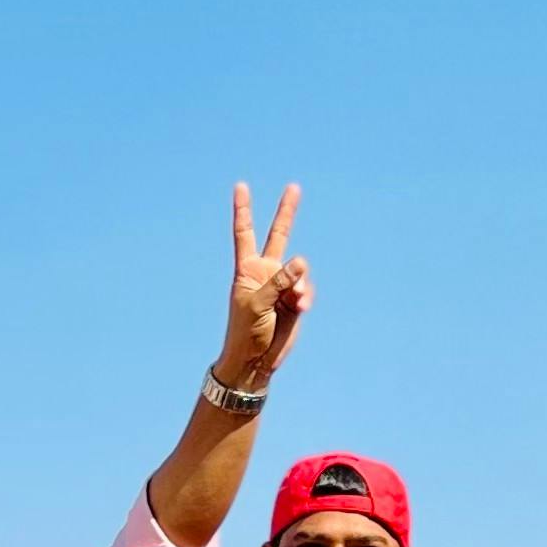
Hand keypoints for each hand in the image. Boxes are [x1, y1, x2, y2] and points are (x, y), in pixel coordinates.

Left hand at [215, 180, 312, 396]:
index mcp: (247, 269)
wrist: (255, 360)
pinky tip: (302, 307)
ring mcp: (282, 284)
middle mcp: (265, 271)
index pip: (245, 233)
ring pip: (300, 270)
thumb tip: (301, 261)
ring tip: (296, 303)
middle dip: (286, 212)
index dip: (244, 210)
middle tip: (294, 187)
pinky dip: (305, 297)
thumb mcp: (257, 304)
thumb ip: (279, 281)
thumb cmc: (246, 332)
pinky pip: (306, 289)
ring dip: (300, 285)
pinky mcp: (295, 299)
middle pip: (278, 235)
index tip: (241, 186)